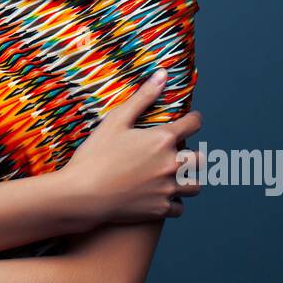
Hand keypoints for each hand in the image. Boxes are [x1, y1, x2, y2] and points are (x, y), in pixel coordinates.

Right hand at [55, 72, 204, 226]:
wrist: (83, 195)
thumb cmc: (96, 154)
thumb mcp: (116, 120)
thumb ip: (142, 97)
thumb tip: (163, 74)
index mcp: (163, 139)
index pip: (193, 124)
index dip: (194, 119)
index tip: (192, 120)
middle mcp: (172, 164)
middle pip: (200, 158)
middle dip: (194, 155)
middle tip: (181, 153)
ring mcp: (167, 188)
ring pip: (195, 186)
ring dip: (189, 180)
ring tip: (177, 177)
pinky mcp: (160, 209)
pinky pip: (179, 208)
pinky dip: (174, 203)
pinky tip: (164, 198)